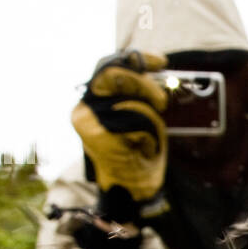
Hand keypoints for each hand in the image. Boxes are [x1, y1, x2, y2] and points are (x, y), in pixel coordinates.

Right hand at [70, 50, 169, 221]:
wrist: (134, 189)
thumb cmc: (140, 152)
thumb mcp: (142, 113)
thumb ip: (141, 92)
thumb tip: (157, 71)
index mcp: (94, 100)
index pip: (108, 66)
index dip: (135, 59)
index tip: (161, 61)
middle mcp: (85, 108)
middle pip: (113, 75)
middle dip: (144, 84)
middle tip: (162, 101)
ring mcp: (88, 122)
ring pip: (128, 101)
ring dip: (149, 120)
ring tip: (148, 138)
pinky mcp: (97, 137)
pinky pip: (133, 123)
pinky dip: (147, 135)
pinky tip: (141, 149)